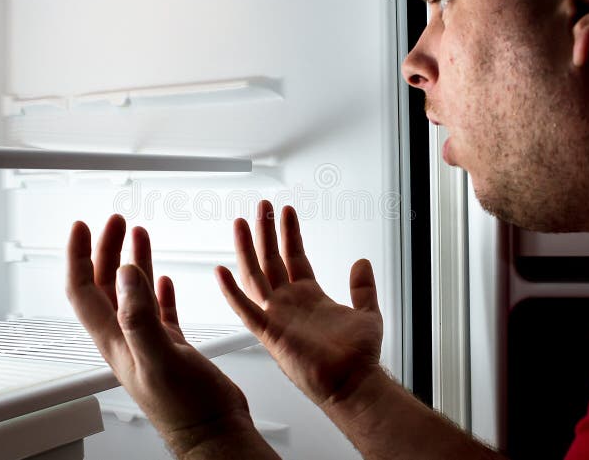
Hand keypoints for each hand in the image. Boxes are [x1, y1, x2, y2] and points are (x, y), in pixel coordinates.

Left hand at [66, 215, 265, 457]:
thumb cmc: (187, 409)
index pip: (83, 290)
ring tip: (138, 235)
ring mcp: (149, 343)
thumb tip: (126, 273)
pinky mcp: (173, 348)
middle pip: (106, 285)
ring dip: (132, 261)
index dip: (78, 256)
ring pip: (133, 293)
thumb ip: (140, 316)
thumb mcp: (160, 357)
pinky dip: (158, 290)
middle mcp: (127, 339)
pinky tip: (165, 280)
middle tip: (115, 222)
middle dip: (106, 249)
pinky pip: (160, 311)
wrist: (214, 432)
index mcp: (115, 339)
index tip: (82, 227)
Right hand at [216, 201, 383, 409]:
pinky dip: (231, 291)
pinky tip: (221, 271)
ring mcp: (277, 316)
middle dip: (265, 231)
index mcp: (310, 297)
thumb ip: (363, 288)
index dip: (289, 233)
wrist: (354, 383)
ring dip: (247, 249)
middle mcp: (289, 304)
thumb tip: (361, 263)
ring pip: (255, 276)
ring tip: (241, 224)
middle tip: (261, 206)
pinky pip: (245, 309)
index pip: (294, 257)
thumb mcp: (367, 313)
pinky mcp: (270, 332)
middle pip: (271, 260)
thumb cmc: (358, 357)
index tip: (286, 211)